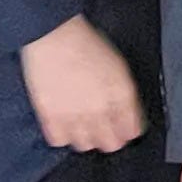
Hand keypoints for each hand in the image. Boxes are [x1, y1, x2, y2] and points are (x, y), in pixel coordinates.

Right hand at [18, 14, 145, 153]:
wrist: (54, 36)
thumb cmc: (86, 44)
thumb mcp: (118, 67)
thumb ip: (124, 94)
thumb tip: (128, 115)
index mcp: (122, 95)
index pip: (132, 131)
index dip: (128, 131)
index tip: (123, 128)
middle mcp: (101, 110)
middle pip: (111, 144)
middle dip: (109, 139)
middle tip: (103, 130)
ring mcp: (75, 115)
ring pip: (85, 146)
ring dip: (85, 138)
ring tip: (81, 127)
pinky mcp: (50, 117)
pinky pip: (59, 140)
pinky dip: (61, 135)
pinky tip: (63, 124)